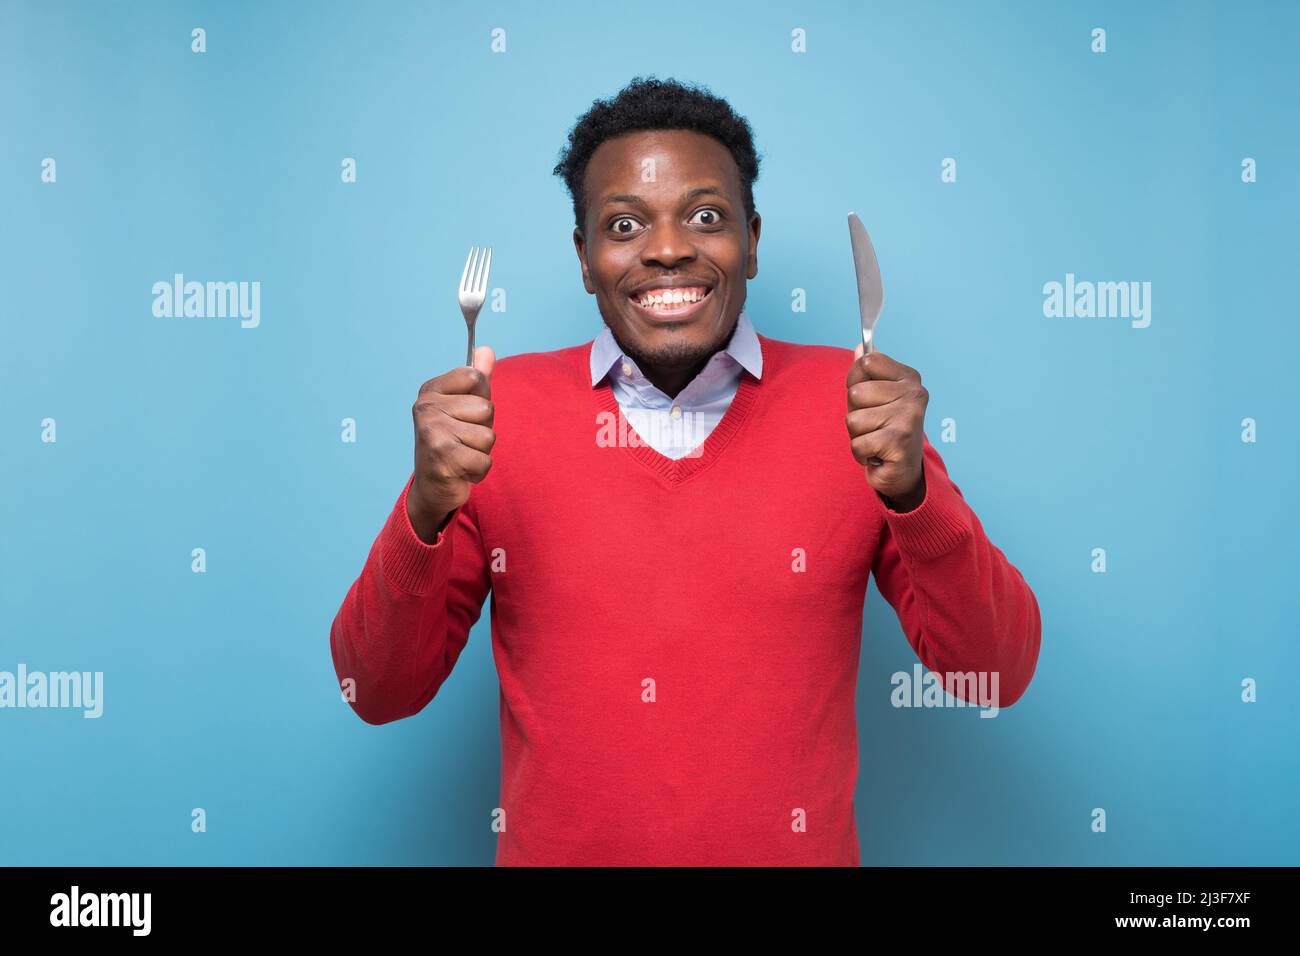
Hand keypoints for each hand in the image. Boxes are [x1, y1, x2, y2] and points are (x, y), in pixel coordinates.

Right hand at [407, 345, 495, 542]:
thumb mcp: (465, 407)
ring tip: (462, 455)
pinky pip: (484, 460)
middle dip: (483, 429)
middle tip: (462, 440)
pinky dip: (479, 470)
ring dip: (481, 452)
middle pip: (486, 409)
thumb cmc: (453, 441)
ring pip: (488, 436)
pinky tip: (461, 470)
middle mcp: (425, 408)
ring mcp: (431, 432)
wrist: (433, 486)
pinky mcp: (442, 458)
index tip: (464, 414)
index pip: (475, 378)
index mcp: (431, 390)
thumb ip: (478, 380)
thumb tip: (488, 350)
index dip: (480, 399)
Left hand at [845, 343, 927, 507]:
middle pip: (855, 393)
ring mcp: (909, 418)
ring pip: (853, 420)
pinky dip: (861, 454)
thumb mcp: (876, 397)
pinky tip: (877, 455)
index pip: (865, 363)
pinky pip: (857, 444)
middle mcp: (914, 394)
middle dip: (856, 413)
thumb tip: (859, 347)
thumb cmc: (885, 430)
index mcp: (909, 377)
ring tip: (876, 440)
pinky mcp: (899, 442)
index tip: (870, 399)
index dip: (856, 382)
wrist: (903, 471)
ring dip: (858, 436)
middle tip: (875, 425)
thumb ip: (868, 373)